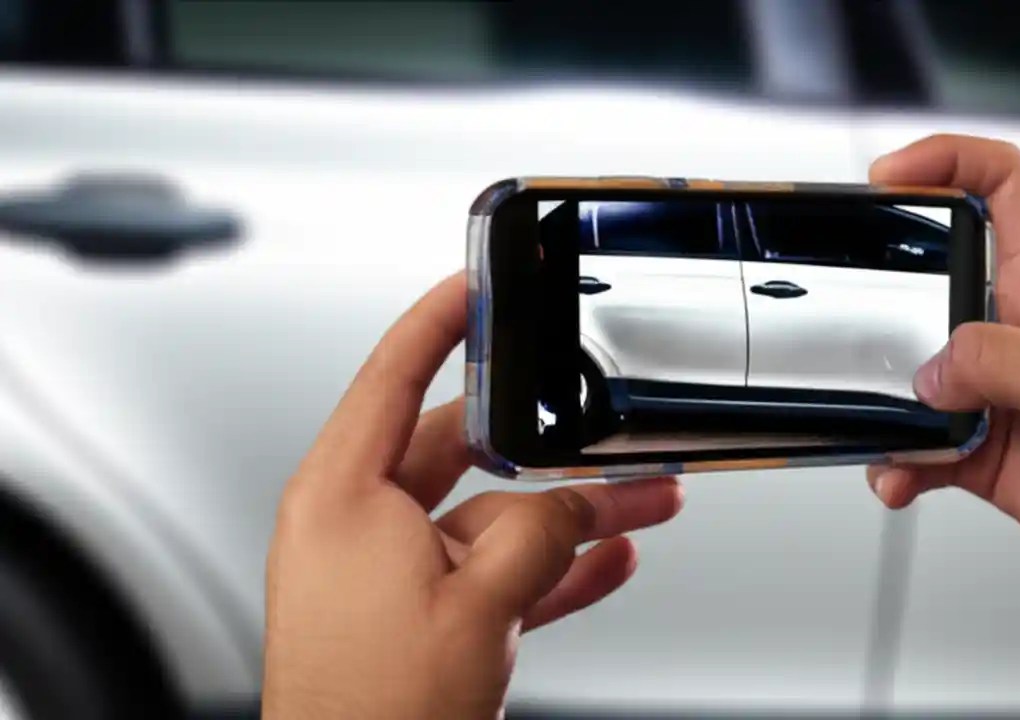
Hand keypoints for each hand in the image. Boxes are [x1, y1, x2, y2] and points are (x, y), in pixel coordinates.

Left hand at [262, 272, 683, 719]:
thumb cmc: (369, 715)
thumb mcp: (476, 606)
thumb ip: (537, 536)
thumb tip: (575, 508)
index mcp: (343, 495)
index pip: (394, 373)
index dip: (440, 320)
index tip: (477, 282)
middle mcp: (361, 524)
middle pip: (467, 450)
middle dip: (549, 444)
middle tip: (604, 427)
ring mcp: (391, 572)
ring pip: (497, 516)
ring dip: (571, 514)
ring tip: (644, 502)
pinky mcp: (420, 615)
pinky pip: (495, 570)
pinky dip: (552, 566)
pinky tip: (609, 560)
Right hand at [865, 135, 1019, 612]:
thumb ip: (1003, 363)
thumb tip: (930, 373)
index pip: (1000, 183)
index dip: (944, 160)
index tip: (889, 175)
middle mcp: (1017, 327)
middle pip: (931, 275)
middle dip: (884, 290)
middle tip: (853, 309)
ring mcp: (994, 388)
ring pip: (909, 370)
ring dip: (884, 400)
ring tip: (885, 424)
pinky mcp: (978, 444)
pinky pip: (914, 443)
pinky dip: (896, 462)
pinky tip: (900, 477)